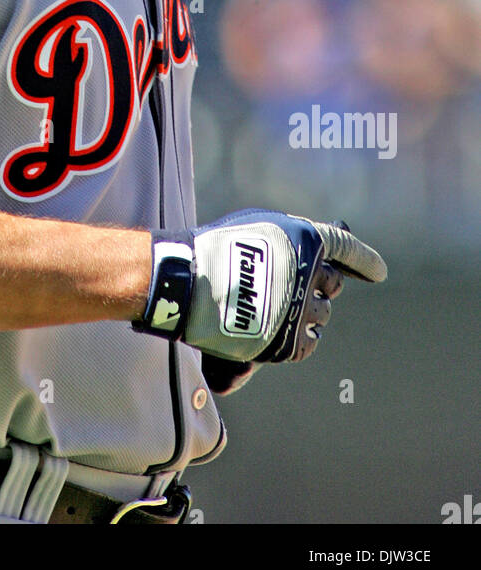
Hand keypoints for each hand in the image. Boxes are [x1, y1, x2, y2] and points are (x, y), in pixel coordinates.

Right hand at [184, 210, 385, 364]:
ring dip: (306, 314)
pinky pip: (308, 344)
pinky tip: (276, 331)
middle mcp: (312, 274)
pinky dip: (297, 339)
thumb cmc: (217, 248)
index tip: (379, 273)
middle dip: (320, 287)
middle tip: (295, 288)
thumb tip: (314, 260)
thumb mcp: (258, 226)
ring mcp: (301, 309)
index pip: (346, 248)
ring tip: (274, 310)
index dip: (364, 260)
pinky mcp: (289, 341)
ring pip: (322, 317)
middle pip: (333, 286)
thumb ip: (289, 241)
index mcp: (306, 239)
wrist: (191, 283)